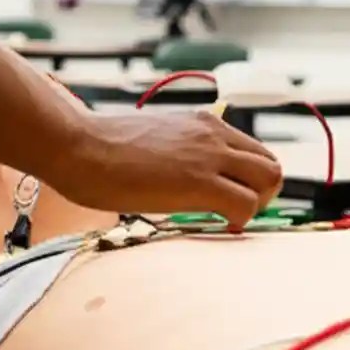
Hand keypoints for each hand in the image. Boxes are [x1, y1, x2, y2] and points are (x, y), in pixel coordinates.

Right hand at [45, 110, 282, 226]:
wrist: (78, 146)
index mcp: (205, 123)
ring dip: (256, 205)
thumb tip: (183, 172)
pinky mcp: (200, 182)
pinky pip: (245, 204)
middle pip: (271, 166)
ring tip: (227, 218)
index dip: (251, 179)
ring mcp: (210, 156)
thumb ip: (180, 149)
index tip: (233, 196)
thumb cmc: (102, 148)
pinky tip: (218, 226)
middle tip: (236, 212)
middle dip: (263, 194)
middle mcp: (215, 135)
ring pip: (269, 181)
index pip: (255, 151)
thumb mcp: (156, 137)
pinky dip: (240, 220)